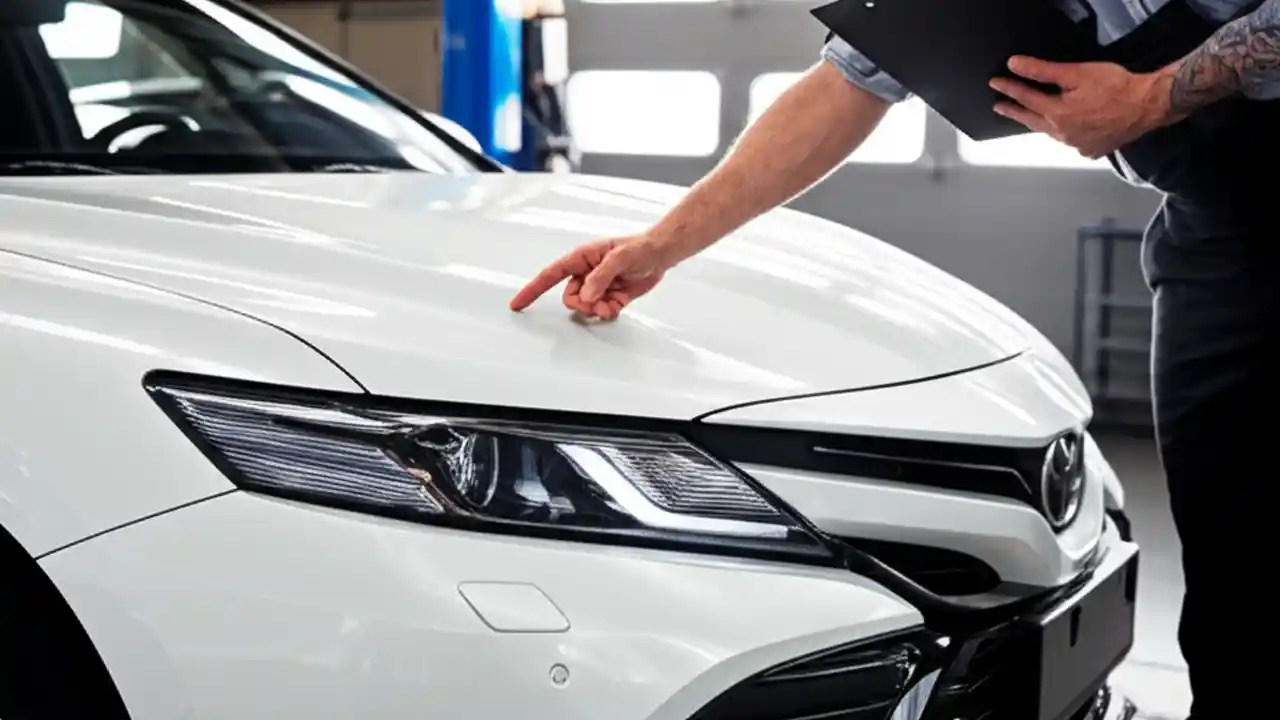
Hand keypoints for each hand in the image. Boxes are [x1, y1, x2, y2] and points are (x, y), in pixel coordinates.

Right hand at [508, 235, 669, 319]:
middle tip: (598, 302)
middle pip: (569, 298)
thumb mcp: (620, 257)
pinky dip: (608, 312)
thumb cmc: (639, 248)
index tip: (517, 304)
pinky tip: (619, 303)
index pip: (550, 275)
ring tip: (612, 303)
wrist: (660, 255)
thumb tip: (585, 295)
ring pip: (585, 307)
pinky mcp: (610, 297)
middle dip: (582, 305)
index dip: (532, 290)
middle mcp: (585, 274)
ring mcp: (597, 287)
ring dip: (596, 310)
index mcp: (581, 259)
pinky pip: (600, 312)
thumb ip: (601, 276)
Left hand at [989, 56, 1173, 157]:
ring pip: (1052, 134)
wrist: (1148, 105)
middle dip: (1015, 112)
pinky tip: (1068, 129)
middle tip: (1000, 107)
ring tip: (1032, 117)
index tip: (995, 83)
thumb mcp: (1076, 72)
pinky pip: (1072, 143)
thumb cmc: (1116, 87)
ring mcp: (1077, 146)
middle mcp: (1063, 134)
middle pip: (1032, 121)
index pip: (1025, 99)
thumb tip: (1015, 65)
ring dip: (1040, 124)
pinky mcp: (1092, 150)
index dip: (1009, 89)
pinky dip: (1067, 135)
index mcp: (1057, 114)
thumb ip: (1043, 70)